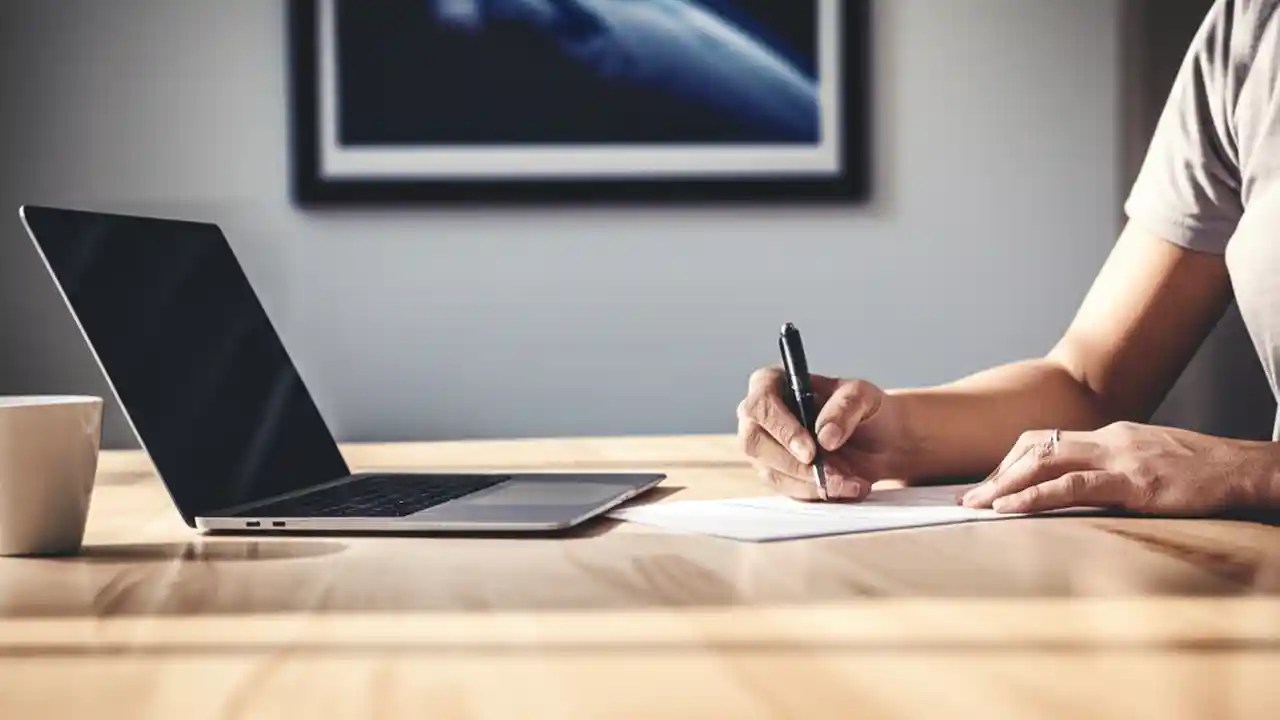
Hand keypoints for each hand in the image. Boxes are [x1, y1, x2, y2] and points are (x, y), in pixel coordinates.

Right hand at [736, 368, 910, 500]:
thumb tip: (824, 435)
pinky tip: (844, 488)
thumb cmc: (863, 410)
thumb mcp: (863, 396)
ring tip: (849, 481)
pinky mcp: (776, 474)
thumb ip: (845, 407)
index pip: (760, 405)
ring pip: (770, 472)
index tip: (810, 451)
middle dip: (793, 464)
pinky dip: (816, 493)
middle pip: (753, 443)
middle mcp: (760, 417)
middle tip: (831, 473)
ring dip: (811, 483)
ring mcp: (765, 448)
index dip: (781, 429)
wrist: (879, 442)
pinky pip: (787, 490)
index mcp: (773, 384)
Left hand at [961, 422, 1273, 514]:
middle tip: (968, 499)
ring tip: (978, 506)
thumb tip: (1078, 486)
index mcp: (1108, 436)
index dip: (1010, 463)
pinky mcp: (1132, 483)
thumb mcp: (1146, 462)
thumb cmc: (1199, 472)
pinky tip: (1013, 509)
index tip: (987, 486)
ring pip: (1045, 463)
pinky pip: (1073, 487)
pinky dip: (1036, 496)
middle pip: (1034, 449)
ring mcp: (1118, 458)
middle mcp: (1106, 440)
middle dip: (997, 474)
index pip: (1044, 442)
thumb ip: (1111, 469)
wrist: (1243, 469)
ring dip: (1005, 485)